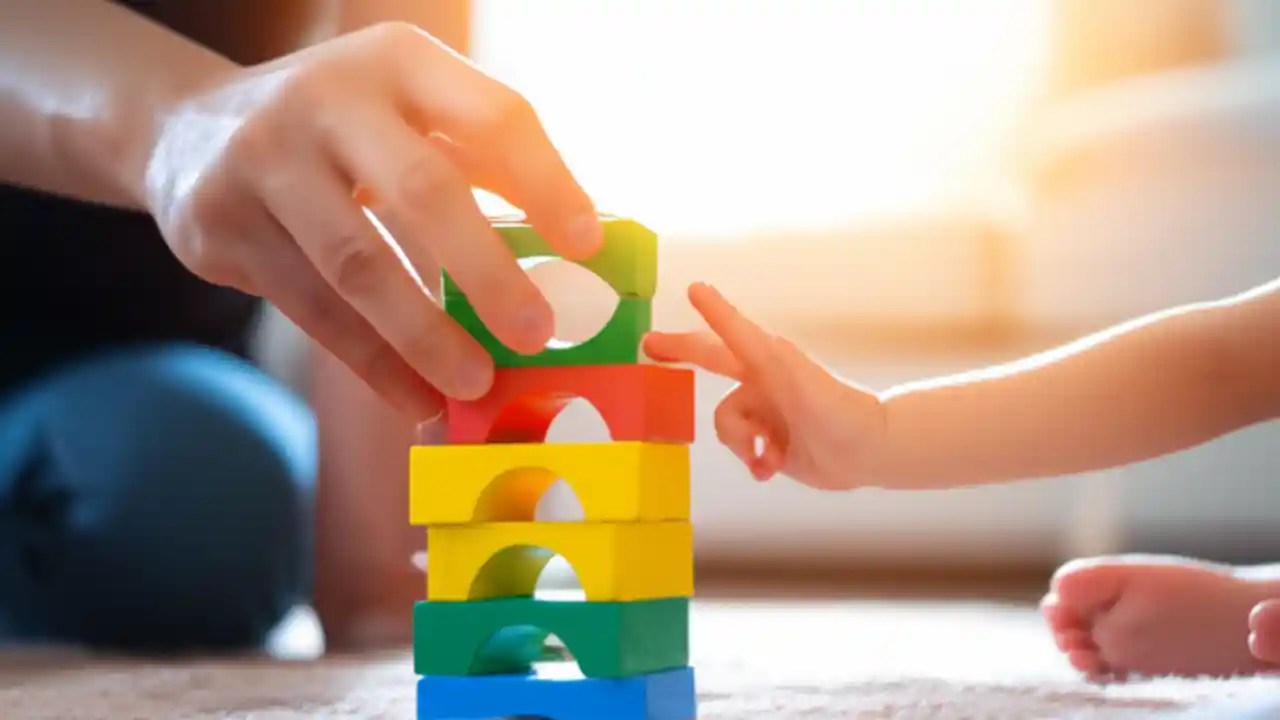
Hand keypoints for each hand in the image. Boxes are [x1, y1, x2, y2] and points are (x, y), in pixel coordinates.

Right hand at [141, 23, 600, 419]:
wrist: (190, 131)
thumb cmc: (342, 131)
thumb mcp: (407, 112)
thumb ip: (482, 160)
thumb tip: (575, 248)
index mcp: (398, 61)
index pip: (493, 116)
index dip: (548, 183)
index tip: (589, 246)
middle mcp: (327, 97)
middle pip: (424, 190)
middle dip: (487, 273)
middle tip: (535, 335)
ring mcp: (263, 159)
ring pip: (359, 265)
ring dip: (425, 337)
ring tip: (475, 385)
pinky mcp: (222, 224)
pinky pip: (314, 309)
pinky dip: (373, 363)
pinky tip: (414, 398)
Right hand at [644, 283, 886, 489]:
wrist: (867, 451)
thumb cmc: (829, 402)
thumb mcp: (780, 366)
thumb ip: (739, 333)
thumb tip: (700, 289)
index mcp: (763, 361)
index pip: (720, 336)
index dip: (702, 316)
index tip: (689, 291)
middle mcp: (760, 383)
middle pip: (712, 368)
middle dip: (682, 358)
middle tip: (650, 349)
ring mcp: (765, 414)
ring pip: (725, 426)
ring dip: (741, 443)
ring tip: (768, 453)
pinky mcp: (771, 445)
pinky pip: (743, 453)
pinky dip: (754, 462)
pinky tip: (771, 468)